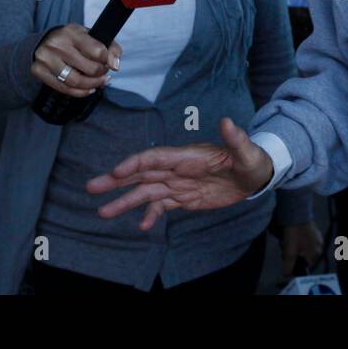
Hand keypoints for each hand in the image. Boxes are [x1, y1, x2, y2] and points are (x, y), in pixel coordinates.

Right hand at [31, 24, 121, 97]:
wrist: (44, 41)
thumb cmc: (73, 40)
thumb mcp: (91, 35)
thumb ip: (110, 47)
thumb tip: (115, 65)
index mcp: (72, 32)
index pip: (98, 51)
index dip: (107, 60)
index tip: (108, 62)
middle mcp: (57, 45)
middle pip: (89, 69)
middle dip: (101, 74)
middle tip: (104, 73)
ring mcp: (46, 59)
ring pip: (75, 81)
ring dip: (92, 85)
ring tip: (99, 82)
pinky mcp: (39, 71)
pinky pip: (64, 88)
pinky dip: (80, 92)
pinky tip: (88, 88)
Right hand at [86, 118, 274, 229]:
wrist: (256, 176)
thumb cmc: (252, 160)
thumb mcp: (247, 152)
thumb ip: (236, 139)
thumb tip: (228, 121)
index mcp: (188, 156)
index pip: (156, 158)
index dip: (136, 163)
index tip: (117, 172)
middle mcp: (178, 169)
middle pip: (142, 173)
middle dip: (117, 180)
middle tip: (91, 187)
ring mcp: (179, 184)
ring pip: (146, 192)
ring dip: (125, 201)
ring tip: (102, 212)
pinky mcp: (184, 198)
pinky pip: (162, 207)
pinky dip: (150, 216)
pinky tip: (141, 227)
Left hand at [281, 222, 324, 276]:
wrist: (297, 213)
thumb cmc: (294, 234)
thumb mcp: (289, 252)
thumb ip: (288, 266)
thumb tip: (287, 275)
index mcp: (315, 254)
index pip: (304, 266)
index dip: (294, 263)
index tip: (287, 257)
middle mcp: (319, 247)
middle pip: (303, 257)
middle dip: (293, 254)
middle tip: (285, 247)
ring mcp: (317, 238)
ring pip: (303, 248)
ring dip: (294, 247)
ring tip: (287, 239)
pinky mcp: (314, 231)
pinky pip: (305, 240)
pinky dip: (298, 239)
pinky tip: (291, 234)